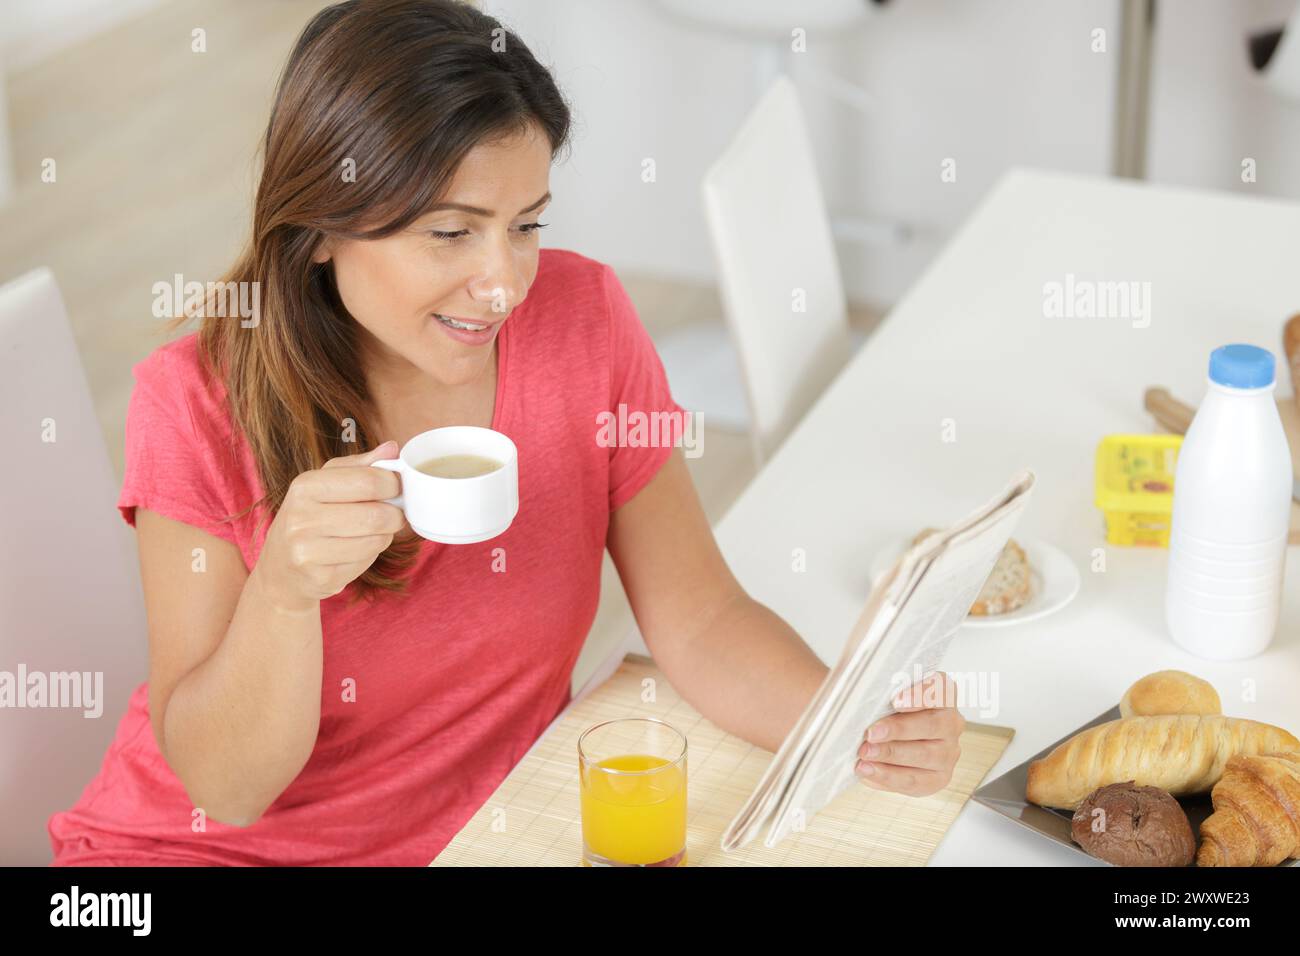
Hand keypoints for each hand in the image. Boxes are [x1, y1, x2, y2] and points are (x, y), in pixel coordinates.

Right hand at [252, 440, 407, 611]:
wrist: (280, 569)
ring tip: (371, 531)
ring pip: (376, 540)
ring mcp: (308, 551)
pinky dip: (371, 555)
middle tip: (392, 514)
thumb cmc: (310, 517)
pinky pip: (367, 562)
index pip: (368, 481)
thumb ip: (360, 465)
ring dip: (384, 536)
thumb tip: (392, 448)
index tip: (396, 488)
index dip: (393, 485)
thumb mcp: (325, 483)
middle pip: (377, 515)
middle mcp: (301, 518)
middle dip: (395, 514)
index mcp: (305, 486)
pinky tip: (355, 551)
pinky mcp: (321, 578)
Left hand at [855, 671, 964, 796]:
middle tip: (871, 733)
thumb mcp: (874, 679)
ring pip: (926, 755)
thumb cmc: (876, 703)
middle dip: (899, 730)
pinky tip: (867, 771)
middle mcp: (950, 721)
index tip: (895, 700)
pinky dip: (889, 778)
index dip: (920, 694)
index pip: (940, 688)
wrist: (871, 730)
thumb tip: (861, 662)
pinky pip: (916, 781)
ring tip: (864, 754)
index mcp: (942, 692)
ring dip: (892, 756)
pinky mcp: (937, 777)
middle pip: (933, 725)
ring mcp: (948, 752)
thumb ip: (872, 668)